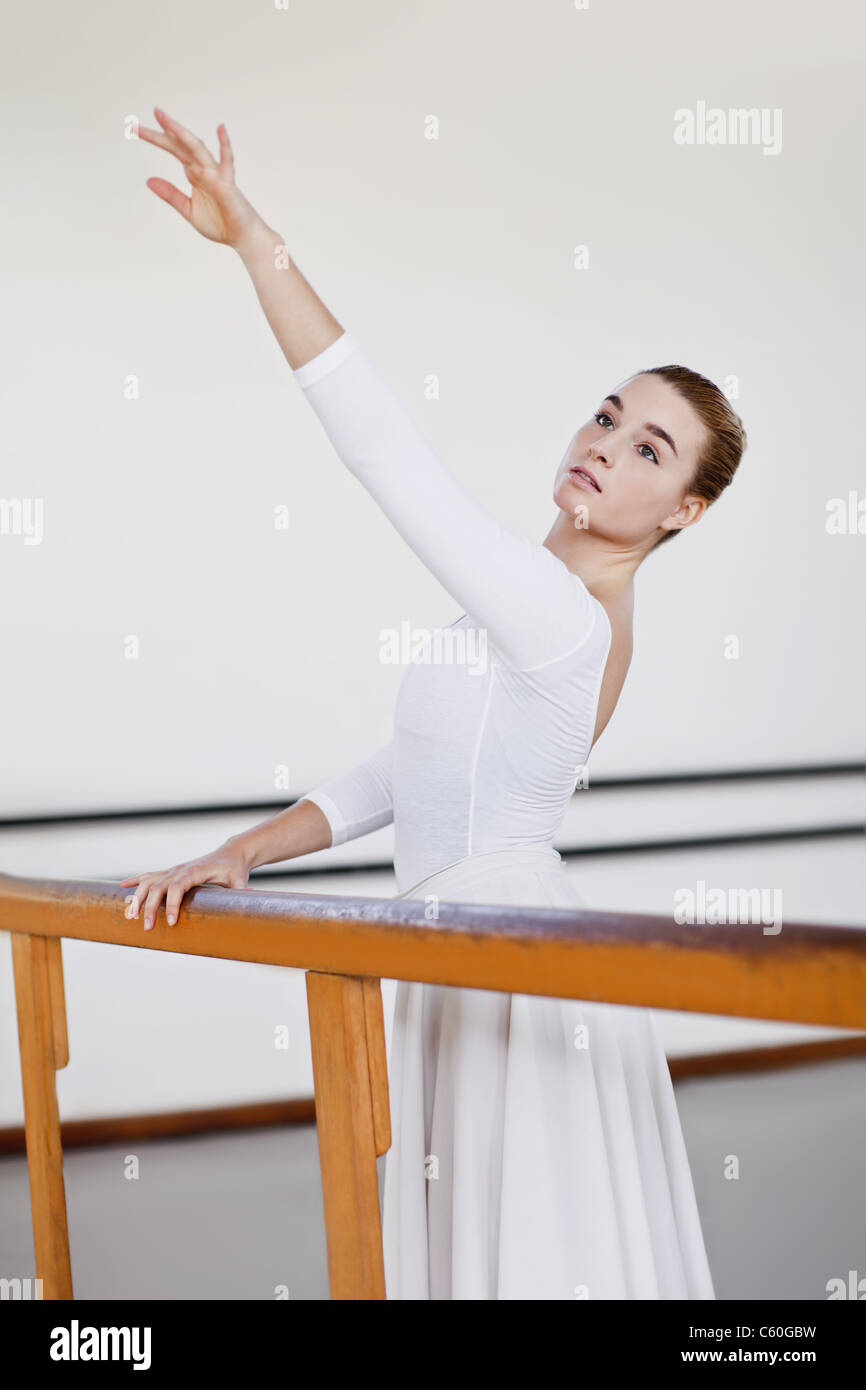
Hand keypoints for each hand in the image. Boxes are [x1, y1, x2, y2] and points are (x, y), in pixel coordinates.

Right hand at [120, 839, 251, 930]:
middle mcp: (180, 869)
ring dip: (137, 897)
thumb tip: (250, 906)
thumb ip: (241, 893)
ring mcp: (174, 869)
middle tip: (147, 928)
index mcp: (195, 871)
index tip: (171, 922)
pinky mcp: (171, 872)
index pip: (178, 887)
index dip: (171, 904)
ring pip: (150, 882)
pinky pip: (150, 876)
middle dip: (149, 907)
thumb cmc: (235, 869)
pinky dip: (135, 881)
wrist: (231, 853)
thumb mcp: (240, 882)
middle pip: (158, 886)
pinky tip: (122, 888)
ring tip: (129, 916)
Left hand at [138, 106, 271, 250]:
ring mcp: (216, 174)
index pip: (173, 149)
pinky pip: (227, 162)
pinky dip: (224, 145)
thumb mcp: (188, 210)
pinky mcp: (227, 184)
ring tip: (162, 118)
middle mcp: (203, 168)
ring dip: (180, 132)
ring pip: (196, 147)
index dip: (155, 138)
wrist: (242, 238)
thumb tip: (148, 180)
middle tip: (139, 121)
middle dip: (161, 132)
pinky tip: (220, 128)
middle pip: (179, 145)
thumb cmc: (220, 224)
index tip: (134, 129)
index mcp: (194, 173)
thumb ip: (170, 194)